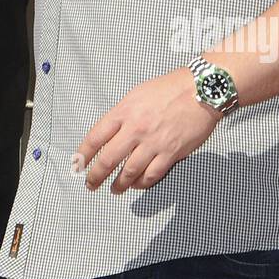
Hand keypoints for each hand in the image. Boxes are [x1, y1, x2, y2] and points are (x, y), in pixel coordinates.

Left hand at [74, 69, 219, 194]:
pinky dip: (142, 183)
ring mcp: (153, 143)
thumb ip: (123, 114)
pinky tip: (136, 185)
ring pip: (129, 172)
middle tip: (91, 184)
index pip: (95, 136)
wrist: (200, 90)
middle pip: (109, 159)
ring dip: (119, 184)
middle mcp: (135, 129)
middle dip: (96, 175)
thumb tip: (112, 133)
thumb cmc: (170, 89)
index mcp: (124, 112)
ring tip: (114, 189)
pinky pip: (152, 175)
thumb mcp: (137, 94)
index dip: (83, 154)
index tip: (78, 164)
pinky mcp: (171, 153)